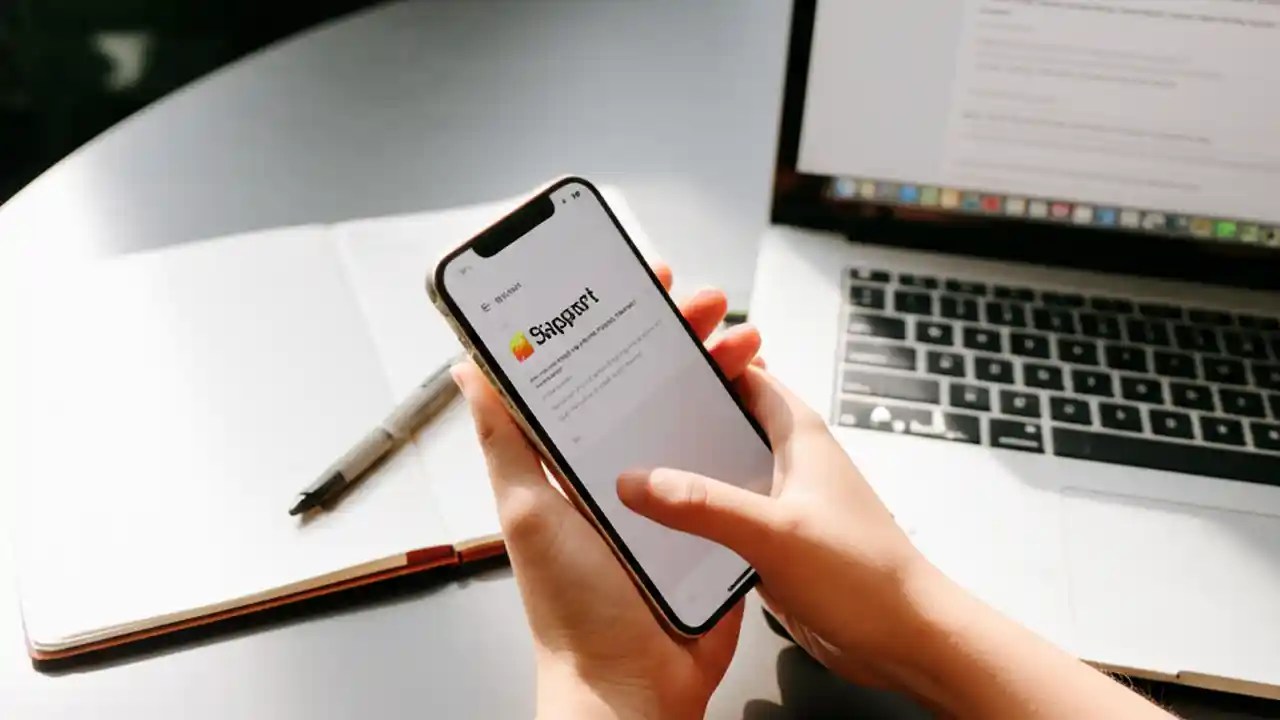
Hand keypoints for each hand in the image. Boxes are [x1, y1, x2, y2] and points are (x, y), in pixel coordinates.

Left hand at [452, 263, 761, 719]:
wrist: (633, 685)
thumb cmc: (572, 610)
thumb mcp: (526, 510)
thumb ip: (504, 439)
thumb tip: (468, 368)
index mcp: (576, 457)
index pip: (598, 368)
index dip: (620, 321)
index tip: (641, 284)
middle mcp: (623, 466)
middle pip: (657, 380)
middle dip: (685, 333)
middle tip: (708, 306)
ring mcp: (670, 490)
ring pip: (700, 411)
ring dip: (723, 370)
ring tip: (744, 343)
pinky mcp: (710, 519)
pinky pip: (732, 463)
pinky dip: (750, 427)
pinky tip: (762, 401)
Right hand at [616, 367, 940, 694]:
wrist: (904, 640)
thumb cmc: (863, 575)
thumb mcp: (775, 533)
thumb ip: (704, 505)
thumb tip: (636, 480)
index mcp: (798, 434)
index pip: (742, 373)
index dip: (700, 359)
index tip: (647, 355)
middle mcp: (787, 461)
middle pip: (723, 420)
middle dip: (677, 415)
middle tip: (618, 411)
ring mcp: (778, 502)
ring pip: (719, 470)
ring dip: (680, 469)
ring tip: (620, 461)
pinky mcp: (771, 541)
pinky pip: (721, 516)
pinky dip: (691, 515)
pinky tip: (652, 524)